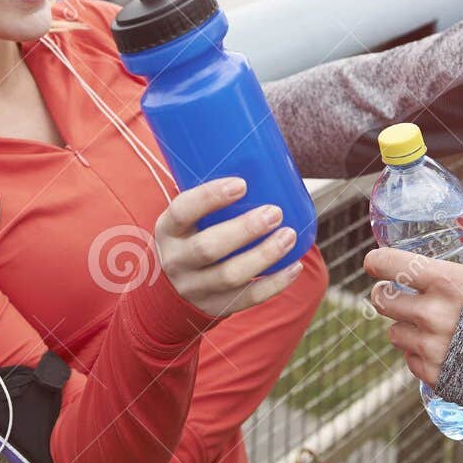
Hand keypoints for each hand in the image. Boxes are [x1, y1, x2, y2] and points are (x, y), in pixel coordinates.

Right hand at [154, 176, 306, 318]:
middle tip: (275, 212)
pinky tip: (294, 267)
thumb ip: (211, 197)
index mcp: (167, 229)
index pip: (182, 211)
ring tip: (289, 235)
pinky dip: (274, 284)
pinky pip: (247, 299)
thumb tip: (260, 155)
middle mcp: (176, 260)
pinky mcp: (215, 307)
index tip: (241, 184)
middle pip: (209, 248)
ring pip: (230, 276)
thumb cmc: (190, 237)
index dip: (210, 197)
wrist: (169, 289)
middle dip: (245, 230)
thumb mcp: (186, 218)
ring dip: (264, 255)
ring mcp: (194, 288)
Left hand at [365, 231, 462, 386]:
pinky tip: (444, 348)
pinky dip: (421, 354)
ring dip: (406, 327)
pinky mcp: (436, 377)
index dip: (377, 262)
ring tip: (430, 325)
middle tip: (396, 294)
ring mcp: (433, 349)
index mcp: (449, 282)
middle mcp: (434, 316)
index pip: (389, 264)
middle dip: (385, 294)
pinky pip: (412, 361)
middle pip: (381, 300)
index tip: (376, 262)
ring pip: (394, 333)